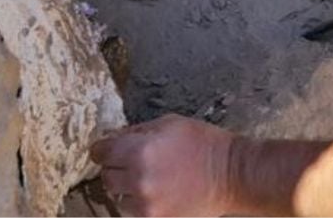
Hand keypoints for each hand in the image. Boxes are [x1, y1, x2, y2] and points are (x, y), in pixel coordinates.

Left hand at [89, 114, 234, 216]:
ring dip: (128, 188)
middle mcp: (138, 180)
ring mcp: (146, 204)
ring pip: (119, 197)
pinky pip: (135, 212)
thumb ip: (138, 131)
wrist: (231, 174)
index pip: (101, 152)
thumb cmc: (203, 143)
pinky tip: (159, 192)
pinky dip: (141, 203)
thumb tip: (114, 138)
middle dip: (117, 168)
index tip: (107, 149)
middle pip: (107, 176)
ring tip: (151, 180)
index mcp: (139, 151)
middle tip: (134, 163)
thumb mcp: (170, 123)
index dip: (104, 149)